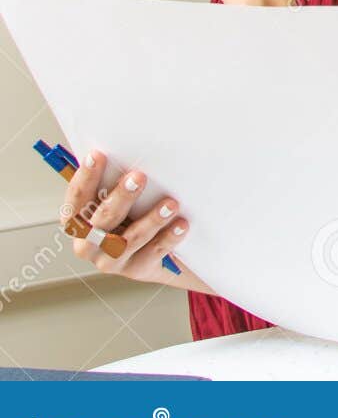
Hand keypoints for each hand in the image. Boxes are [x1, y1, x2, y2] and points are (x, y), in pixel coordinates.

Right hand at [62, 149, 189, 283]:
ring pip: (131, 238)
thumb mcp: (115, 201)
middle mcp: (88, 244)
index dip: (85, 176)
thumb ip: (113, 182)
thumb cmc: (127, 217)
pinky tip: (182, 224)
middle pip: (103, 219)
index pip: (76, 197)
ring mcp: (111, 260)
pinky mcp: (136, 269)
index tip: (97, 154)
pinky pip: (154, 252)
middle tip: (139, 176)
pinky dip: (169, 237)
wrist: (148, 257)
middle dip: (122, 197)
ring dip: (152, 219)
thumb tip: (127, 147)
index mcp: (77, 221)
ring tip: (171, 203)